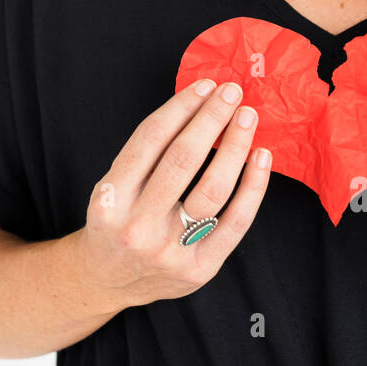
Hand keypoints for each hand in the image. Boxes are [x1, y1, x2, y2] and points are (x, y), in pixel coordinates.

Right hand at [77, 78, 272, 307]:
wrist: (105, 279)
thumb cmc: (116, 219)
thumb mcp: (111, 184)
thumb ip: (147, 152)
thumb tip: (198, 104)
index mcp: (110, 198)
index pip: (150, 139)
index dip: (181, 107)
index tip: (205, 85)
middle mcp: (137, 225)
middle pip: (183, 160)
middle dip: (211, 118)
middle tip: (232, 92)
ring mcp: (169, 251)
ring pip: (212, 189)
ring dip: (235, 145)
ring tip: (247, 117)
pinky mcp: (199, 269)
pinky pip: (235, 222)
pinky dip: (253, 186)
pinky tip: (261, 157)